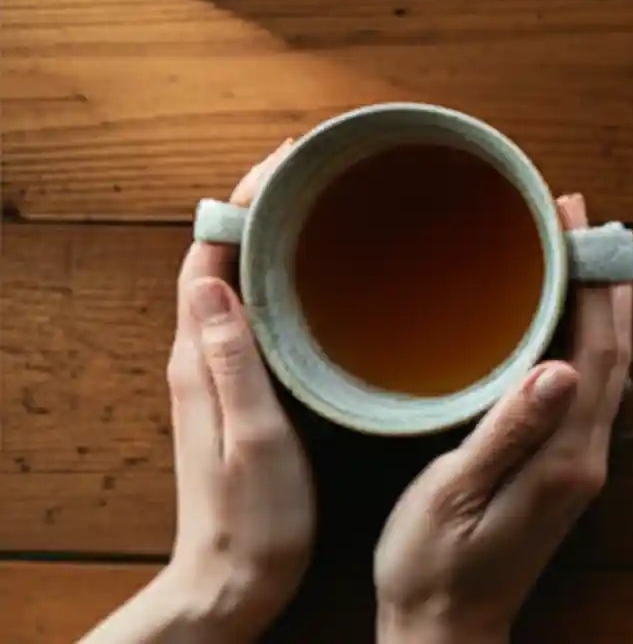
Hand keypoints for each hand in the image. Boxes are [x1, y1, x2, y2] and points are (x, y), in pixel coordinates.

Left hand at [82, 141, 314, 643]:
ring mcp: (217, 374)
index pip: (208, 259)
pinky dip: (280, 281)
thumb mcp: (252, 439)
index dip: (241, 203)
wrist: (231, 581)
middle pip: (221, 260)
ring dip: (270, 238)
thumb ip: (230, 361)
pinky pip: (254, 315)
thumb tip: (212, 280)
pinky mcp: (238, 391)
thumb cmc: (253, 519)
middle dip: (260, 206)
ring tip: (320, 205)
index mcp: (201, 360)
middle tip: (314, 169)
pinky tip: (317, 281)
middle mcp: (200, 357)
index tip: (285, 163)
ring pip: (239, 283)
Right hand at [374, 194, 632, 643]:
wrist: (446, 629)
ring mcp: (577, 466)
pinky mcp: (561, 472)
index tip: (576, 222)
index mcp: (566, 458)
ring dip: (598, 309)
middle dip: (604, 283)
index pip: (597, 351)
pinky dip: (583, 343)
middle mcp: (585, 458)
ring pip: (604, 370)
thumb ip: (510, 431)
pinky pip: (585, 390)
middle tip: (579, 220)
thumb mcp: (457, 495)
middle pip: (613, 354)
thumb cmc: (435, 567)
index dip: (593, 283)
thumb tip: (560, 366)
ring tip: (578, 255)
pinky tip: (560, 325)